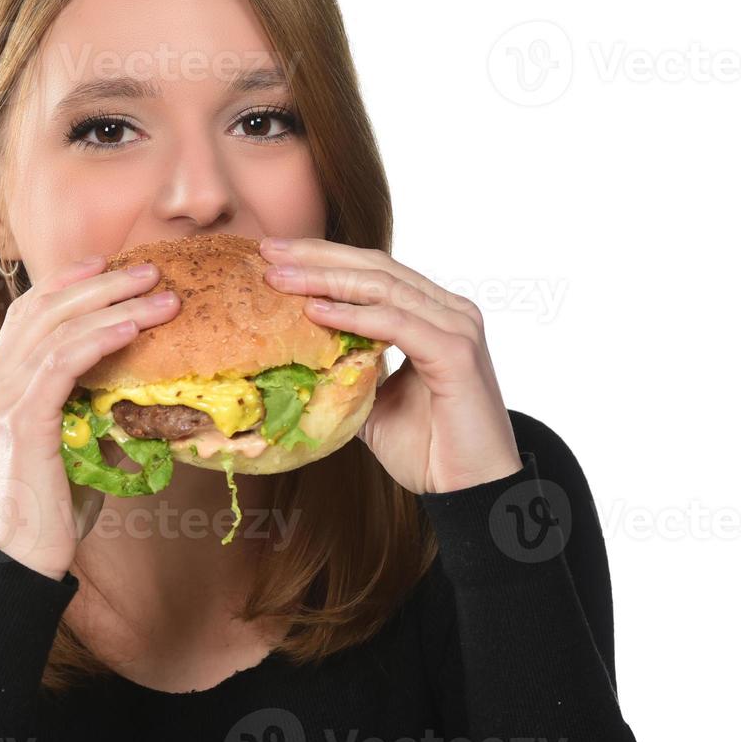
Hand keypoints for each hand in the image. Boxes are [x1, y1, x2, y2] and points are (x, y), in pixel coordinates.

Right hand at [0, 255, 180, 577]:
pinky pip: (63, 363)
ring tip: (160, 295)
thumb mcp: (72, 447)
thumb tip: (140, 393)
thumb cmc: (50, 510)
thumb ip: (93, 412)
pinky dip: (101, 339)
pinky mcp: (20, 419)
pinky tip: (134, 328)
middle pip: (44, 309)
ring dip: (115, 305)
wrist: (21, 560)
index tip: (107, 264)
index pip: (27, 314)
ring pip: (58, 329)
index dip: (66, 283)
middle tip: (148, 269)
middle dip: (100, 282)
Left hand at [259, 236, 522, 494]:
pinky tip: (314, 312)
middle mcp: (448, 312)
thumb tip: (300, 360)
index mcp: (433, 315)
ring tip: (279, 277)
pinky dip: (353, 315)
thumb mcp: (373, 401)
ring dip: (325, 278)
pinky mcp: (456, 354)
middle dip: (317, 256)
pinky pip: (396, 323)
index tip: (273, 254)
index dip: (324, 259)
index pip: (373, 271)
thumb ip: (348, 370)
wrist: (473, 492)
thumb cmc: (430, 449)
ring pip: (382, 287)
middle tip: (268, 249)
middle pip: (375, 266)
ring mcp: (456, 328)